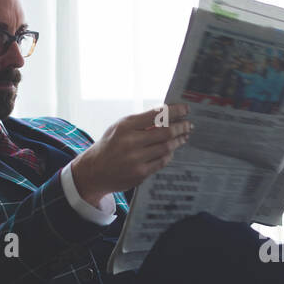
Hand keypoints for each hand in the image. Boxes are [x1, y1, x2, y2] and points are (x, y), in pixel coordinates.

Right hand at [71, 103, 191, 199]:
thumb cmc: (110, 145)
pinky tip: (171, 150)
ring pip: (166, 148)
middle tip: (189, 125)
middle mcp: (130, 142)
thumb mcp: (120, 128)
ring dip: (178, 141)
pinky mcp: (140, 174)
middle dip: (181, 127)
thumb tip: (167, 114)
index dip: (174, 111)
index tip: (185, 109)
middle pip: (165, 132)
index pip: (156, 115)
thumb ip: (141, 122)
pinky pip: (162, 162)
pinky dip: (169, 154)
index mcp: (125, 126)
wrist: (94, 171)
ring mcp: (135, 159)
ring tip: (184, 136)